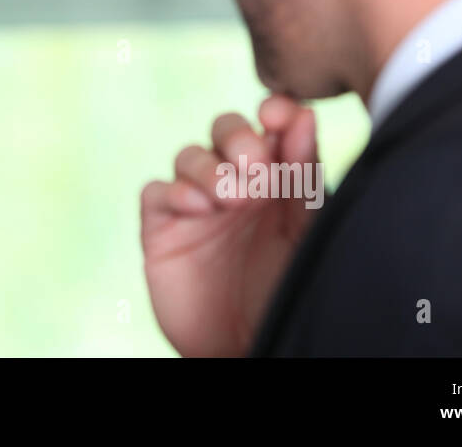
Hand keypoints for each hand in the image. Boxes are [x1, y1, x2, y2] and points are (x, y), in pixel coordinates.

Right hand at [141, 94, 320, 356]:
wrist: (250, 349)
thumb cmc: (286, 293)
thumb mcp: (305, 232)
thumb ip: (304, 175)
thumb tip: (304, 115)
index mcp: (278, 180)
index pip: (271, 127)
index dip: (273, 112)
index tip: (278, 115)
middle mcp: (235, 184)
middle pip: (225, 130)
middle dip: (237, 137)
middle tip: (255, 166)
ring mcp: (196, 204)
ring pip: (190, 155)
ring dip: (210, 168)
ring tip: (231, 198)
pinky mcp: (161, 228)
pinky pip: (157, 191)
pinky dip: (176, 190)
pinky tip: (199, 208)